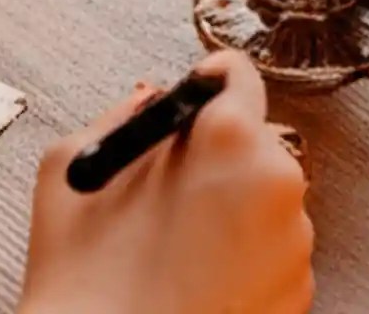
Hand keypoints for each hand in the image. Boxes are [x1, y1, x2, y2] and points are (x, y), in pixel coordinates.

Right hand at [19, 51, 313, 313]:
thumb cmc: (86, 277)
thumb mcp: (70, 167)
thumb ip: (120, 118)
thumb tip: (148, 102)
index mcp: (228, 140)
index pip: (238, 76)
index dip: (207, 80)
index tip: (194, 91)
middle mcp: (277, 183)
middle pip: (252, 140)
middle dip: (213, 153)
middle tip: (165, 180)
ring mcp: (294, 243)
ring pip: (264, 197)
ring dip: (229, 204)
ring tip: (173, 240)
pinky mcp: (298, 292)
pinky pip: (272, 249)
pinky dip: (240, 252)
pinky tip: (193, 272)